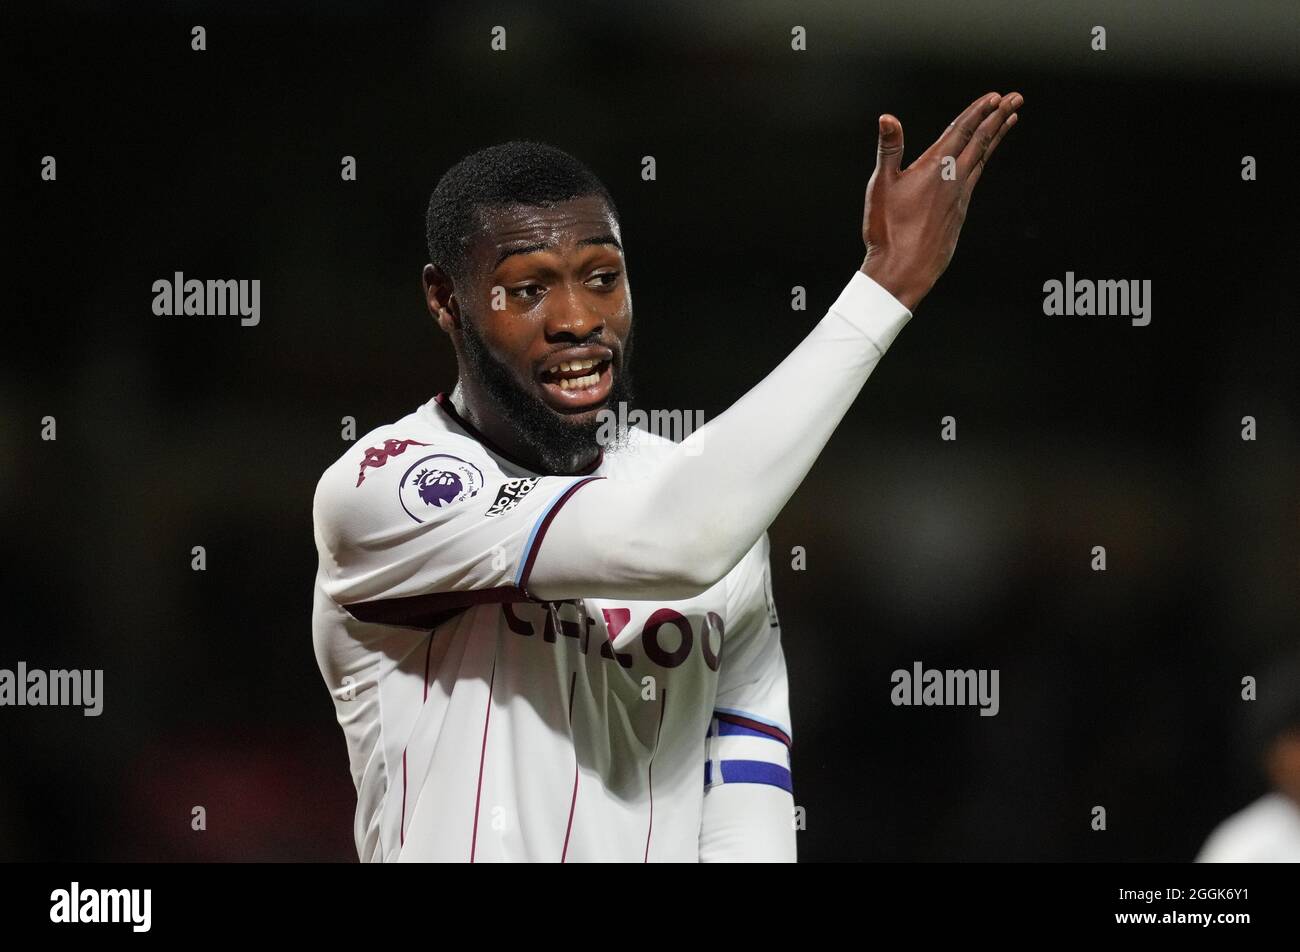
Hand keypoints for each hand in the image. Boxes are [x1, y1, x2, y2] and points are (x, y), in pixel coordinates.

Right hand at [860, 91, 1022, 311]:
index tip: (996, 96)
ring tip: (1009, 121)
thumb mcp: (881, 185)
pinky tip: (981, 161)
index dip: (979, 111)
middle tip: (1017, 99)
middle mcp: (954, 179)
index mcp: (935, 167)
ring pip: (982, 159)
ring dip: (995, 137)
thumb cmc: (888, 229)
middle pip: (981, 141)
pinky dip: (983, 161)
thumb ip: (889, 149)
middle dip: (998, 117)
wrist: (904, 269)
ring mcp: (960, 197)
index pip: (962, 131)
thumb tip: (887, 117)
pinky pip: (975, 178)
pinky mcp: (959, 213)